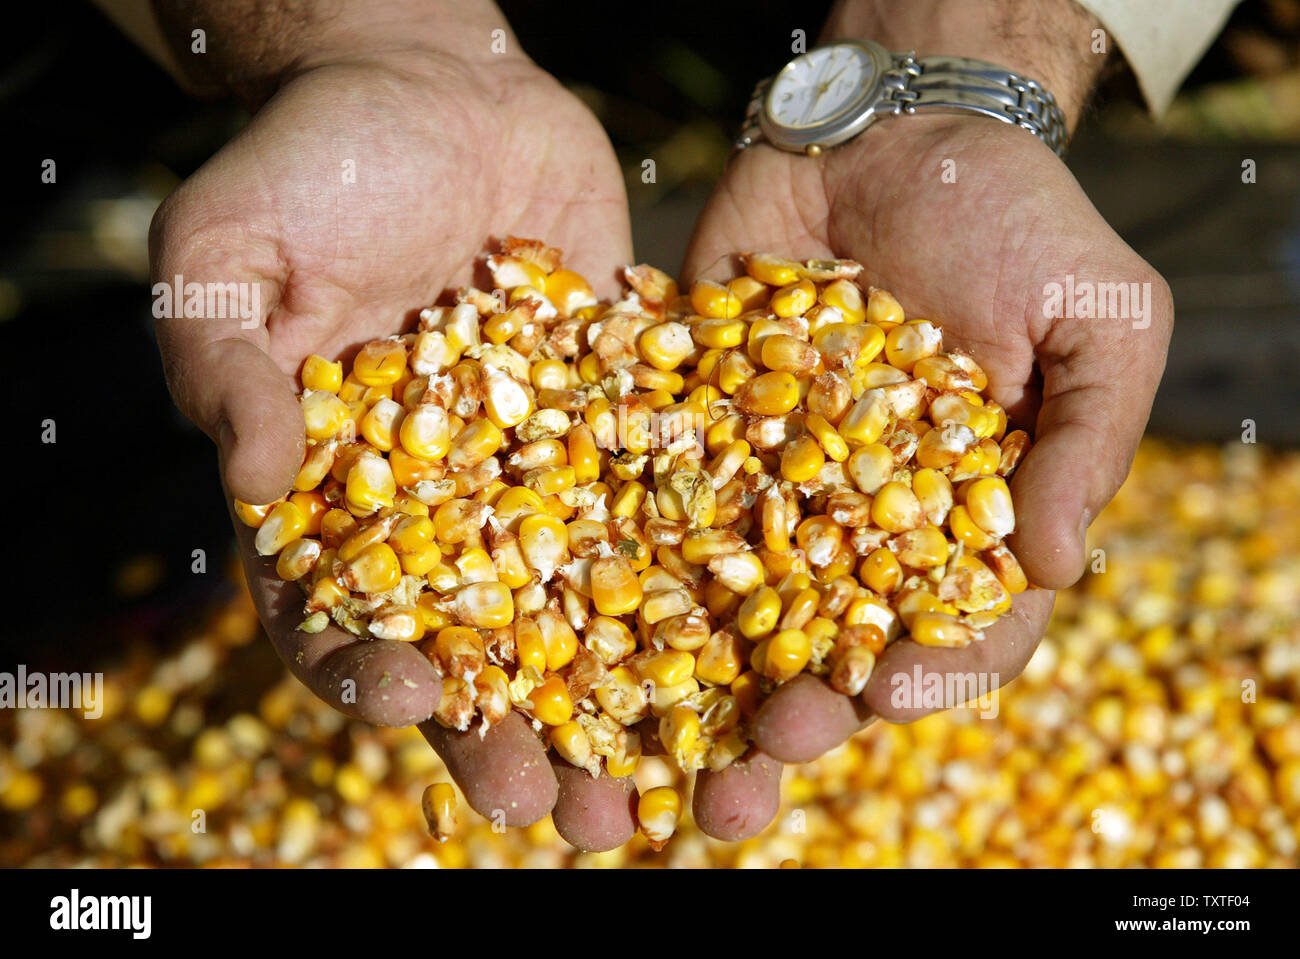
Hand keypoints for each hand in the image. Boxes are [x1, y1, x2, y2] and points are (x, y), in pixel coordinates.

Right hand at [150, 23, 638, 848]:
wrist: (434, 85)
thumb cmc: (307, 161)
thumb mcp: (230, 250)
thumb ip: (227, 366)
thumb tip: (256, 481)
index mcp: (339, 498)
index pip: (342, 618)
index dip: (376, 675)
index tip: (422, 706)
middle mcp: (450, 508)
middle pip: (486, 652)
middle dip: (529, 737)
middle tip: (581, 820)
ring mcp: (545, 473)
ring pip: (594, 609)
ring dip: (641, 701)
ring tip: (694, 787)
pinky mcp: (630, 424)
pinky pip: (675, 506)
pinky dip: (720, 575)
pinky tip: (775, 633)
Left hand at [680, 113, 1171, 838]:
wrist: (890, 130)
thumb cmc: (1014, 217)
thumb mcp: (1096, 314)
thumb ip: (1086, 439)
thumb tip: (1056, 567)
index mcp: (966, 518)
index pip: (959, 626)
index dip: (928, 671)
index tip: (887, 696)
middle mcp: (862, 523)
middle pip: (830, 648)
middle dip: (796, 718)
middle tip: (753, 771)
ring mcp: (769, 487)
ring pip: (730, 612)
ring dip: (694, 691)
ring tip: (654, 758)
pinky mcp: (691, 438)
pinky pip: (655, 512)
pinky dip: (617, 572)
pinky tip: (575, 631)